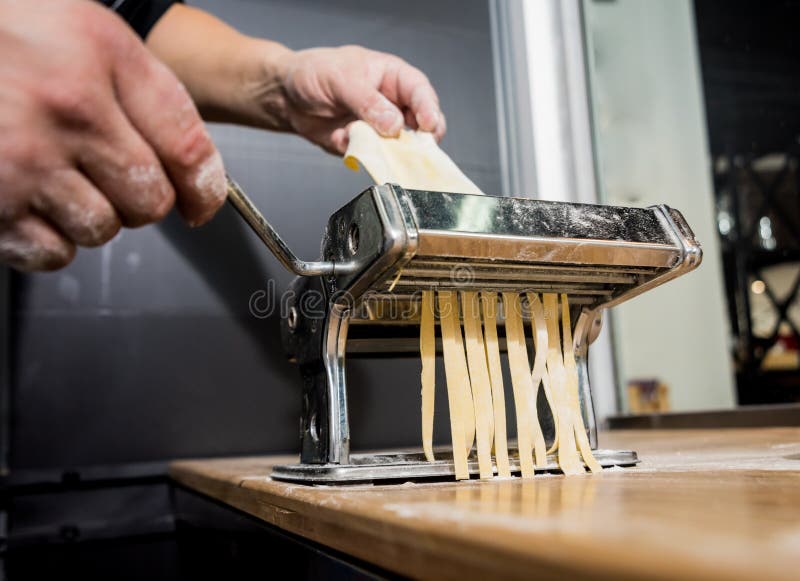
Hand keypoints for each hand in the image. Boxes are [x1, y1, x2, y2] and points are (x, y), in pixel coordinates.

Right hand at [0, 0, 226, 270]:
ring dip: (91, 215)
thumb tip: (193, 170)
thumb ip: (145, 92)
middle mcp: (66, 111)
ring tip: (55, 176)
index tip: (201, 202)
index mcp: (99, 58)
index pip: (186, 147)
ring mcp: (21, 161)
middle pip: (149, 202)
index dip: (205, 188)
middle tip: (108, 174)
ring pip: (103, 230)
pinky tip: (28, 198)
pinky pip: (52, 252)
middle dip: (140, 198)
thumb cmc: (4, 32)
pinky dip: (49, 238)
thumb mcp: (84, 31)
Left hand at [278, 45, 445, 153]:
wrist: (286, 96)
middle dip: (419, 139)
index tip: (429, 126)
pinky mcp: (365, 147)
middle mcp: (392, 104)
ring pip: (399, 147)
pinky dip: (358, 153)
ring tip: (370, 143)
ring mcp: (380, 129)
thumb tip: (394, 125)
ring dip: (387, 151)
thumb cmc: (315, 73)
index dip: (428, 109)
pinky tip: (339, 138)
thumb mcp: (341, 79)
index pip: (420, 92)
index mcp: (393, 78)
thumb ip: (369, 102)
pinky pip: (370, 157)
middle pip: (421, 125)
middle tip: (415, 148)